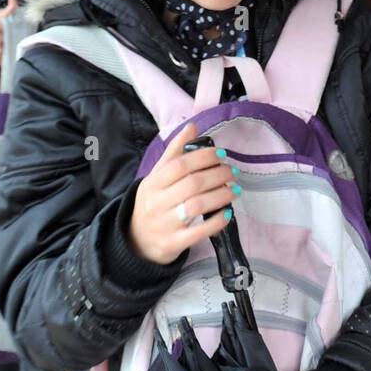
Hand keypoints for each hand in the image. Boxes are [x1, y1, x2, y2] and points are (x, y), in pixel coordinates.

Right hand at [128, 119, 238, 264]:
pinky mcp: (173, 243)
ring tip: (235, 190)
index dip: (203, 157)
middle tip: (233, 172)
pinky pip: (198, 232)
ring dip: (221, 196)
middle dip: (218, 176)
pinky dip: (216, 222)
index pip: (179, 165)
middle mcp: (156, 203)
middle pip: (192, 184)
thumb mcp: (157, 177)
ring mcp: (165, 224)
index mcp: (152, 183)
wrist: (136, 242)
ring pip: (197, 206)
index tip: (222, 155)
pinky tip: (227, 213)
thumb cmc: (153, 203)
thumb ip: (174, 153)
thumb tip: (192, 126)